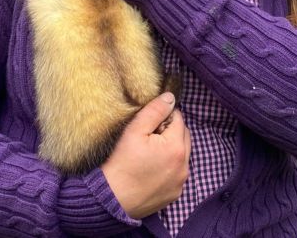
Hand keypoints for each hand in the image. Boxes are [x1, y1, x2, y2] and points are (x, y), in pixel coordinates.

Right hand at [100, 92, 190, 218]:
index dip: (163, 117)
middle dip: (170, 131)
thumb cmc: (121, 163)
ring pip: (182, 155)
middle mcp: (184, 165)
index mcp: (176, 147)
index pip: (178, 119)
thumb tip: (170, 97)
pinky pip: (177, 173)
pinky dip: (169, 167)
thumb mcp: (134, 131)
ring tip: (149, 154)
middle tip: (148, 137)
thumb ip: (154, 111)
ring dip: (171, 149)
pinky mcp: (175, 194)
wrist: (111, 198)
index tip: (148, 125)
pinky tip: (152, 169)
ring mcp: (181, 181)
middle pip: (183, 136)